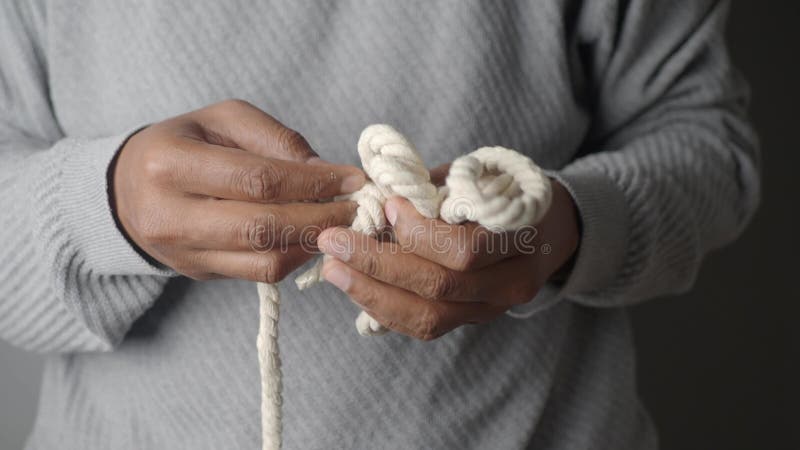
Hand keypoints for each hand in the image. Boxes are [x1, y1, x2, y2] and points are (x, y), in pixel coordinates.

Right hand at [112, 99, 364, 281]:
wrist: (128, 190)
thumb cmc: (182, 144)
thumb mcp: (221, 120)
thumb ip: (274, 138)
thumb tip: (325, 170)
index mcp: (170, 164)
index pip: (258, 180)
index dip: (313, 182)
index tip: (351, 178)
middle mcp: (170, 215)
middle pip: (263, 226)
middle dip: (320, 217)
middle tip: (355, 207)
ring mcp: (182, 253)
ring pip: (265, 259)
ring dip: (313, 242)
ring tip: (340, 223)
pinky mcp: (198, 273)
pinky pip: (259, 274)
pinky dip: (295, 256)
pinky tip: (312, 236)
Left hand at [317, 178, 579, 339]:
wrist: (548, 228)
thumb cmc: (504, 191)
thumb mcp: (479, 177)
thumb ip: (433, 188)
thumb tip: (373, 190)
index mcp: (520, 238)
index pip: (464, 249)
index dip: (418, 232)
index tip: (386, 205)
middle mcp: (511, 283)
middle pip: (439, 286)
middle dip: (377, 264)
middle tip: (333, 241)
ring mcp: (492, 308)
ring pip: (427, 316)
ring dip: (372, 293)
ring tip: (334, 268)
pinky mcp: (471, 320)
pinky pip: (424, 326)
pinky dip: (385, 308)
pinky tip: (356, 287)